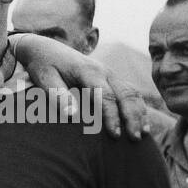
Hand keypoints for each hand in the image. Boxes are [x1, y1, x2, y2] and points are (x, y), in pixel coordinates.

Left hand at [10, 33, 148, 138]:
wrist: (46, 48)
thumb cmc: (43, 66)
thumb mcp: (45, 79)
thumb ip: (58, 96)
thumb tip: (71, 115)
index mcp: (88, 71)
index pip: (105, 96)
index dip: (111, 116)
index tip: (115, 135)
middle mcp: (104, 71)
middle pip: (126, 93)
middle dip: (133, 117)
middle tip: (135, 139)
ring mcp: (110, 73)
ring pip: (132, 92)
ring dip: (139, 112)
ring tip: (144, 134)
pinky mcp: (110, 77)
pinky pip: (130, 91)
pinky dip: (137, 106)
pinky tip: (141, 122)